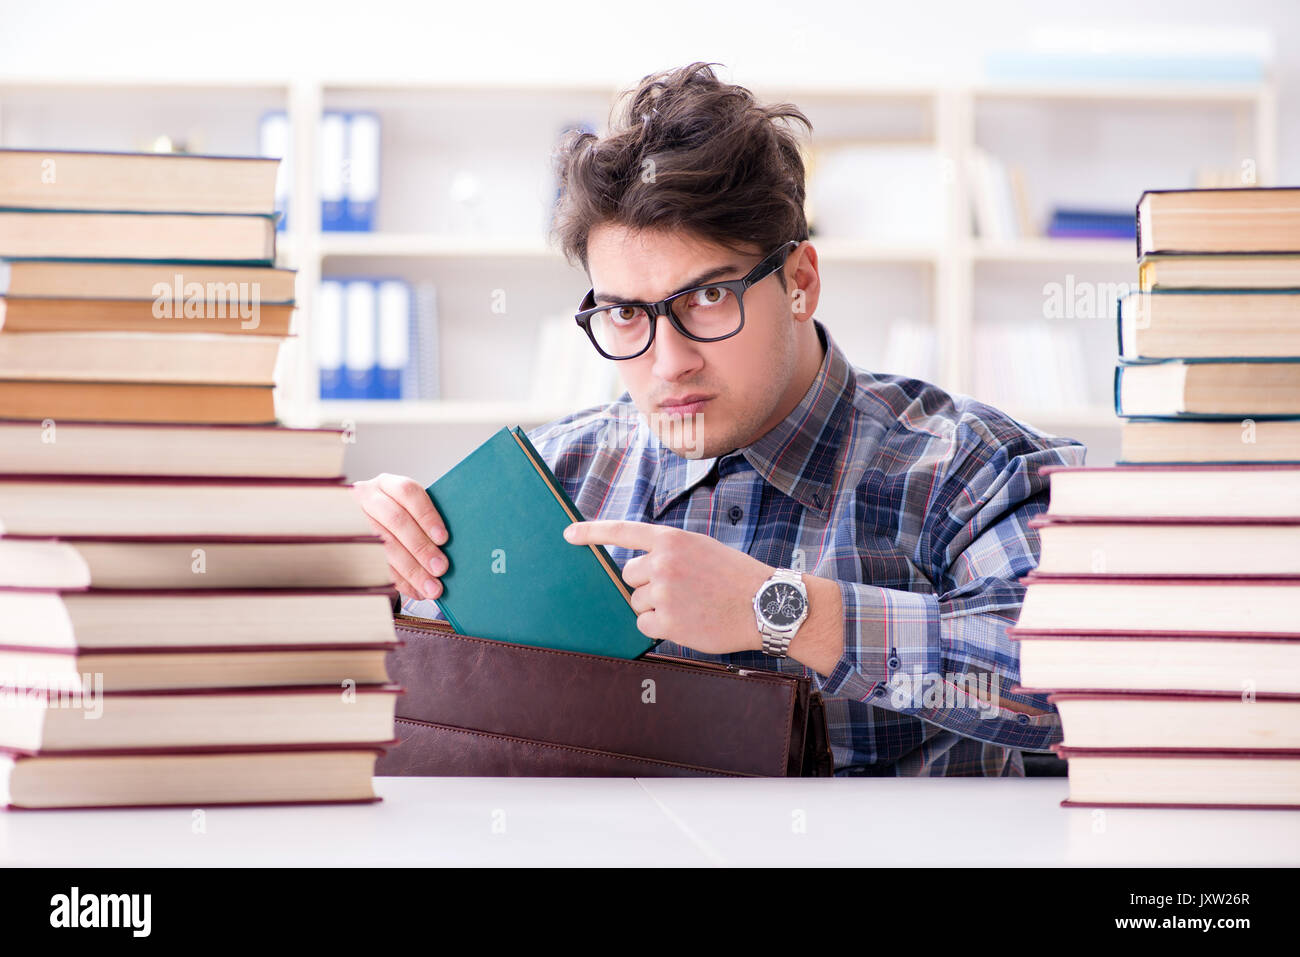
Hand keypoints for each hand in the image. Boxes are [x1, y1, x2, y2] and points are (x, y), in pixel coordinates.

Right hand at [351, 473, 447, 601]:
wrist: (367, 519)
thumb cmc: (401, 515)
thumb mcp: (409, 509)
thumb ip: (425, 521)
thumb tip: (450, 546)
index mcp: (388, 484)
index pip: (408, 493)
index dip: (427, 516)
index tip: (443, 538)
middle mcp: (368, 498)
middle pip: (396, 521)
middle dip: (421, 547)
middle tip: (441, 568)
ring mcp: (355, 520)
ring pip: (384, 546)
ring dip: (411, 570)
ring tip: (431, 587)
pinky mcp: (350, 545)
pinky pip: (375, 566)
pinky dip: (398, 581)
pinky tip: (415, 591)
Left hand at [562, 519, 771, 654]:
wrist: (766, 604)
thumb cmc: (735, 578)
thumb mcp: (701, 549)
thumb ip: (668, 553)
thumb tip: (637, 573)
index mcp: (671, 539)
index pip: (622, 531)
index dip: (592, 532)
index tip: (568, 534)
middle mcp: (663, 562)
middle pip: (629, 577)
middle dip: (646, 585)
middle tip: (679, 591)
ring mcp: (664, 592)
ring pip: (636, 602)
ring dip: (655, 607)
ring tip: (690, 606)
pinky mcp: (666, 621)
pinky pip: (643, 625)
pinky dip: (659, 627)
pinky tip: (687, 622)